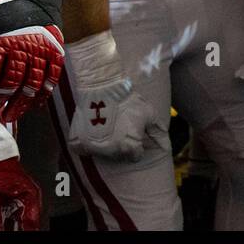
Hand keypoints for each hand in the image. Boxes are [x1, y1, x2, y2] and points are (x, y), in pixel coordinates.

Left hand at [0, 0, 64, 122]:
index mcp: (0, 40)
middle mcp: (22, 46)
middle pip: (10, 82)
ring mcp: (41, 50)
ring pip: (31, 84)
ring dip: (20, 103)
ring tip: (9, 116)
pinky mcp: (55, 52)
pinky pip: (51, 78)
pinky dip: (43, 94)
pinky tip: (33, 105)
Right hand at [65, 30, 165, 160]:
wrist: (102, 88)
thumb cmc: (129, 100)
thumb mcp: (149, 114)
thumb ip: (157, 132)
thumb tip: (165, 146)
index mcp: (129, 147)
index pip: (136, 155)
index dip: (137, 144)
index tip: (134, 132)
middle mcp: (110, 151)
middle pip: (119, 155)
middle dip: (122, 144)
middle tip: (121, 127)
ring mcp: (92, 148)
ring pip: (101, 152)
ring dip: (105, 143)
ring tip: (108, 125)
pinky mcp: (78, 142)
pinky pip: (82, 149)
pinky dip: (87, 143)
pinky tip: (93, 130)